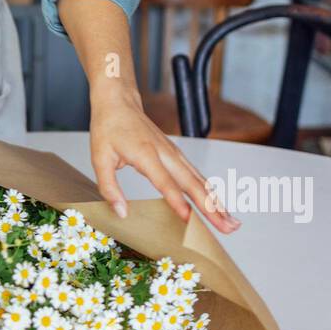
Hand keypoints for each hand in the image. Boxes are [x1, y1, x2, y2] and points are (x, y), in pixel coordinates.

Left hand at [89, 87, 240, 234]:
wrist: (119, 102)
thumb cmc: (108, 128)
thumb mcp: (99, 158)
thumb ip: (109, 188)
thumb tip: (121, 212)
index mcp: (146, 154)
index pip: (165, 182)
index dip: (177, 201)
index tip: (188, 219)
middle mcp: (166, 153)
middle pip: (192, 183)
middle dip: (211, 207)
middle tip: (226, 227)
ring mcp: (174, 153)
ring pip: (200, 180)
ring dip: (217, 202)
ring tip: (231, 223)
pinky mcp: (177, 154)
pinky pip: (197, 175)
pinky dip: (211, 192)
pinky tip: (219, 206)